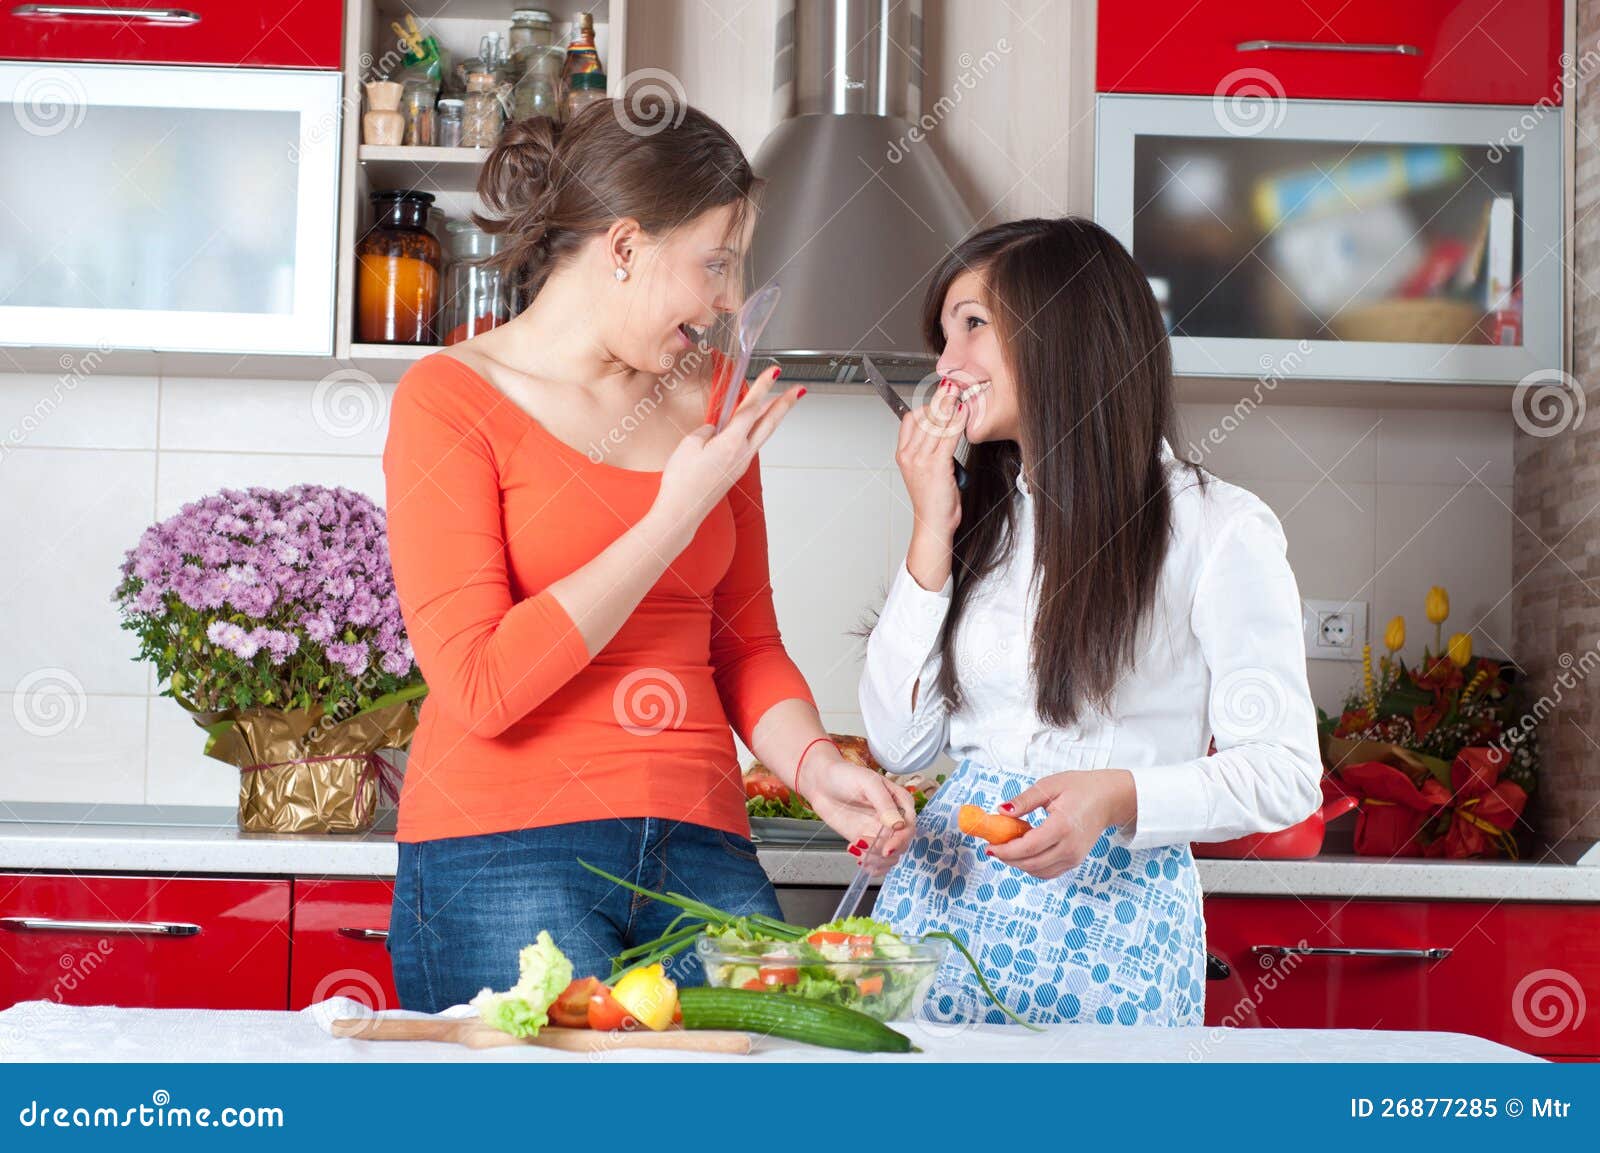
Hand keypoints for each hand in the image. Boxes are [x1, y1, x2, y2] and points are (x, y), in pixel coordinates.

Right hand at [649, 365, 801, 548]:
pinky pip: (750, 444)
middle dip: (784, 404)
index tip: (775, 372)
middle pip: (769, 423)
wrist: (681, 512)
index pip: (751, 408)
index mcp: (731, 443)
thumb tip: (715, 429)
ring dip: (771, 416)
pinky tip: (752, 426)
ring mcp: (741, 464)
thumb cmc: (682, 482)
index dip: (763, 387)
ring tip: (778, 402)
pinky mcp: (735, 471)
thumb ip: (706, 431)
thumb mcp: (689, 446)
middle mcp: (742, 454)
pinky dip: (756, 430)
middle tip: (798, 390)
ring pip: (762, 434)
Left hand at [803, 752, 916, 872]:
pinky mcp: (867, 841)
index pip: (909, 826)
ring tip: (856, 849)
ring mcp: (881, 832)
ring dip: (876, 860)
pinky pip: (877, 860)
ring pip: (890, 857)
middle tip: (863, 846)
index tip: (886, 849)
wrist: (820, 783)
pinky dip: (871, 866)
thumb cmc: (844, 775)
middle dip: (883, 851)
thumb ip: (884, 803)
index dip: (900, 840)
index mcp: (900, 802)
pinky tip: (860, 860)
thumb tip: (899, 824)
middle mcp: (894, 819)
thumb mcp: (867, 783)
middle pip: (901, 845)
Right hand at [895, 382, 966, 541]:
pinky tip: (963, 413)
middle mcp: (909, 455)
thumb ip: (928, 449)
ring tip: (960, 393)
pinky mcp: (936, 465)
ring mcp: (921, 460)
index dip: (926, 405)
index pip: (910, 419)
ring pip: (936, 424)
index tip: (939, 396)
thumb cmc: (933, 499)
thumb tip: (942, 428)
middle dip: (940, 399)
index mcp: (903, 454)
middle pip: (924, 417)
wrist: (933, 523)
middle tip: (952, 384)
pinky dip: (957, 422)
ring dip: (950, 406)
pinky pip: (948, 437)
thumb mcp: (924, 470)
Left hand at [986, 770, 1136, 879]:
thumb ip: (1024, 801)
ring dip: (1018, 863)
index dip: (1006, 850)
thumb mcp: (1049, 786)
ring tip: (1007, 847)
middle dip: (1008, 858)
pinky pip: (1048, 871)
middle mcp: (1070, 847)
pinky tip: (1023, 851)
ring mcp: (1074, 857)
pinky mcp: (1075, 861)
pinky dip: (1032, 866)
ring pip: (1038, 871)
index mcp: (1062, 827)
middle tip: (993, 847)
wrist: (1109, 799)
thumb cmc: (1081, 788)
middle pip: (1031, 864)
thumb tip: (1001, 811)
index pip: (1028, 847)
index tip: (990, 845)